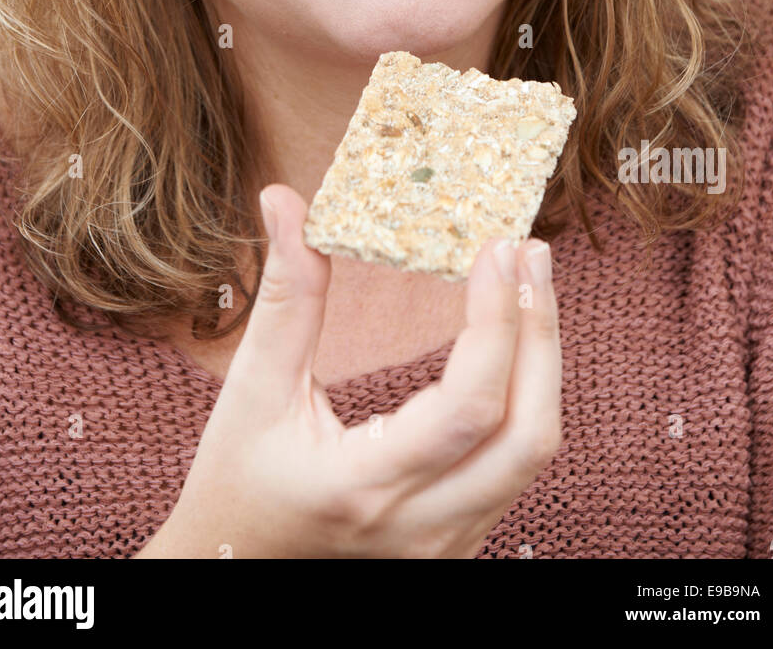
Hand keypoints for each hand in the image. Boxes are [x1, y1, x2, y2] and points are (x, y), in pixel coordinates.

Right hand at [136, 183, 560, 558]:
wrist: (230, 570)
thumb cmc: (235, 482)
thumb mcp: (251, 388)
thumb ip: (284, 295)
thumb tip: (284, 201)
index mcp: (364, 485)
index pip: (468, 407)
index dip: (496, 323)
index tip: (497, 248)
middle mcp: (419, 527)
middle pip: (526, 435)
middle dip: (540, 333)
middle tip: (528, 251)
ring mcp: (445, 543)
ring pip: (532, 454)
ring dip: (542, 362)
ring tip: (529, 282)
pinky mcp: (457, 541)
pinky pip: (515, 467)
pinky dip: (527, 396)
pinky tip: (514, 341)